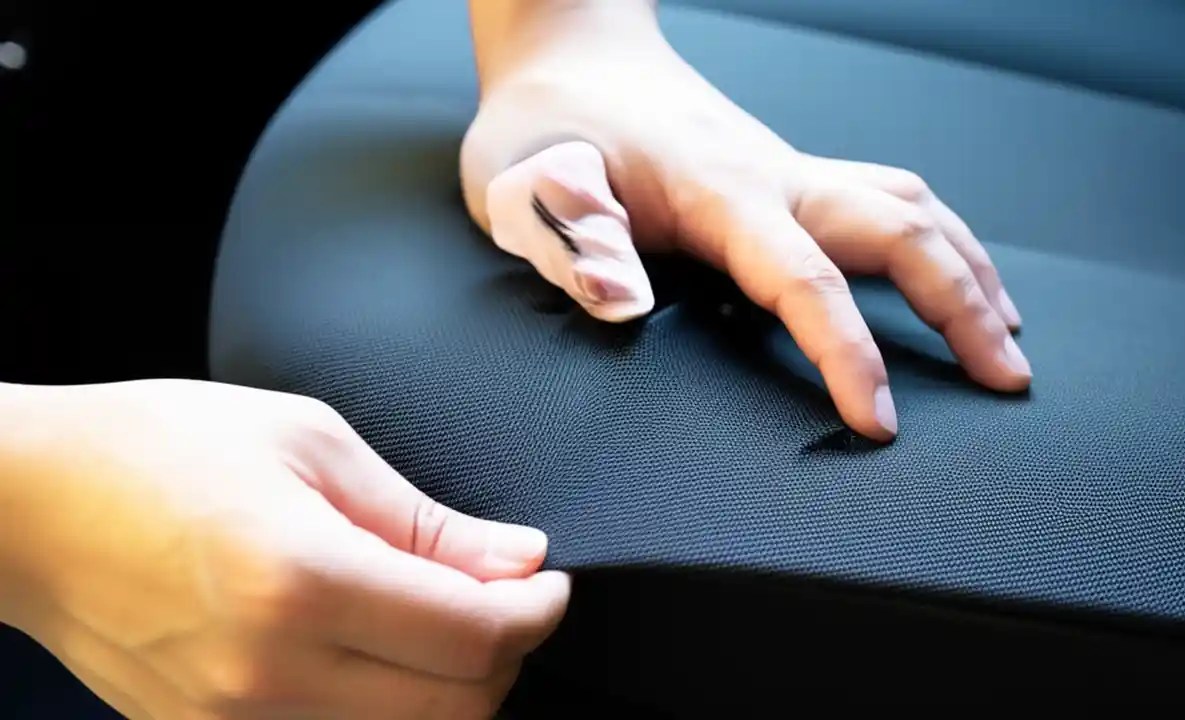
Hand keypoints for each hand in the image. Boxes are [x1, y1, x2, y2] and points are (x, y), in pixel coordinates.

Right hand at [0, 380, 567, 719]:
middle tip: (507, 598)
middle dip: (509, 656)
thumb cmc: (159, 450)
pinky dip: (387, 709)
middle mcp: (271, 672)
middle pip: (457, 709)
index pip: (474, 637)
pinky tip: (380, 652)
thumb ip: (424, 518)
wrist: (31, 506)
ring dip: (453, 688)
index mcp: (302, 579)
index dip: (537, 613)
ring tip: (443, 619)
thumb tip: (516, 559)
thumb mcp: (309, 444)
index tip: (549, 583)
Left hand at [462, 0, 1029, 441]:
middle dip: (963, 308)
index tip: (880, 421)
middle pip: (901, 232)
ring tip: (1010, 340)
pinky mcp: (793, 175)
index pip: (805, 279)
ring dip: (971, 271)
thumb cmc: (542, 130)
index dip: (850, 353)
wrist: (569, 58)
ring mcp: (792, 171)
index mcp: (718, 193)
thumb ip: (575, 242)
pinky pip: (893, 198)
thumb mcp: (526, 188)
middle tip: (1009, 382)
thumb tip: (626, 305)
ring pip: (914, 209)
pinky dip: (943, 240)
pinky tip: (961, 274)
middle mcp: (776, 177)